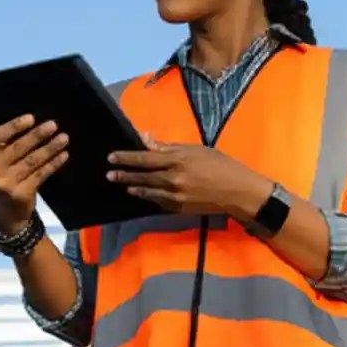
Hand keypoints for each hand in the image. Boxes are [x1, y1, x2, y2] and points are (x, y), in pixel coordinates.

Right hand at [0, 115, 68, 232]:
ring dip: (50, 148)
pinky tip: (64, 155)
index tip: (31, 118)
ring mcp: (8, 183)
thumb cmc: (4, 179)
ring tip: (64, 138)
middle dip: (37, 135)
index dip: (14, 126)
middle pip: (18, 148)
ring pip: (32, 161)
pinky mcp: (22, 193)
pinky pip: (41, 175)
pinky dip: (53, 164)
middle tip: (54, 125)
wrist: (7, 215)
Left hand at [107, 136, 271, 217]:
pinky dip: (149, 197)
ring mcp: (176, 195)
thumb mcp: (196, 150)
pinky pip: (159, 201)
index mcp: (178, 160)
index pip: (146, 158)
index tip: (112, 157)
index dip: (127, 157)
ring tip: (123, 185)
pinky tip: (141, 194)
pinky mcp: (180, 207)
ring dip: (134, 187)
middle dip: (125, 174)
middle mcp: (174, 178)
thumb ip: (169, 147)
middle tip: (109, 174)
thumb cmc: (220, 165)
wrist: (237, 191)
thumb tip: (146, 139)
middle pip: (143, 176)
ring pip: (149, 191)